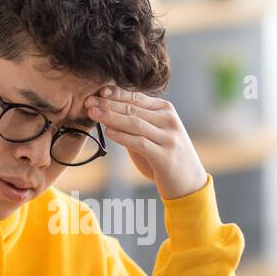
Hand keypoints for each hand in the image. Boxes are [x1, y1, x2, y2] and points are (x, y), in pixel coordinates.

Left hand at [87, 87, 207, 199]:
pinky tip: (108, 132)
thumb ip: (135, 124)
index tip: (96, 92)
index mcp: (166, 110)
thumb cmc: (165, 157)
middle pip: (133, 109)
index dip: (115, 94)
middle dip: (108, 104)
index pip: (136, 97)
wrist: (189, 183)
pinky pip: (139, 143)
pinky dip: (122, 136)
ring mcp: (168, 138)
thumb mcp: (153, 135)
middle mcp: (169, 121)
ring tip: (93, 113)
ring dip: (111, 117)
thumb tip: (106, 112)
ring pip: (135, 123)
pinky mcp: (164, 156)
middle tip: (88, 101)